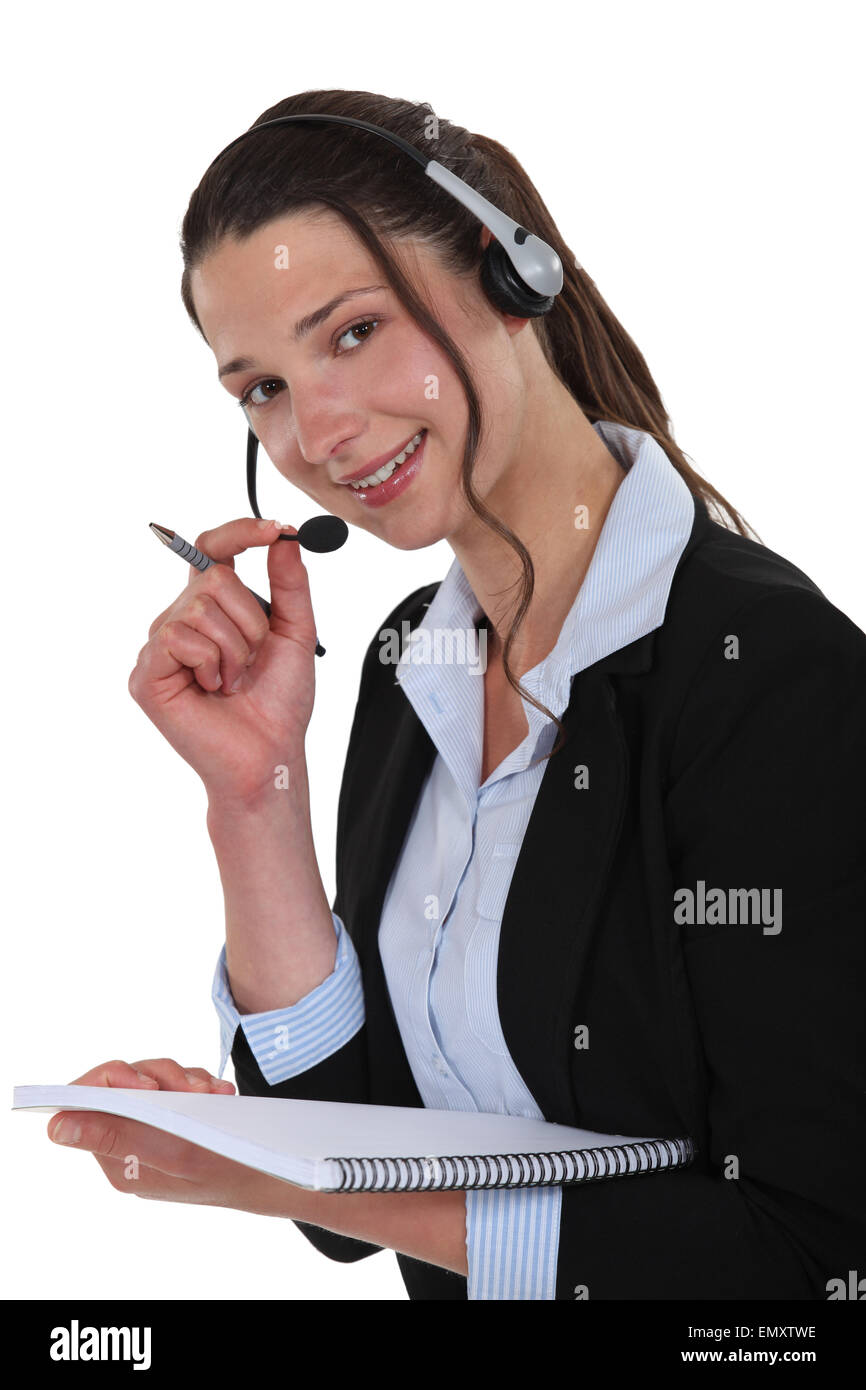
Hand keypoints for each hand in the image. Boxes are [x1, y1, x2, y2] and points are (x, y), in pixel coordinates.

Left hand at [45, 1058, 299, 1217]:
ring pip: (150, 1079)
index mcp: (119, 1160)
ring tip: (214, 1095)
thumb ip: (115, 1136)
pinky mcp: (175, 1120)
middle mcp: (129, 1145)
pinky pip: (173, 1083)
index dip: (110, 1081)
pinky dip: (198, 1083)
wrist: (281, 1175)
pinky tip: (221, 1096)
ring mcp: (153, 1131)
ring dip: (185, 1079)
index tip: (147, 1085)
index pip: (85, 1105)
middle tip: (193, 1089)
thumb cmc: (234, 1172)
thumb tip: (56, 1127)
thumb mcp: (176, 1153)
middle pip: (121, 1084)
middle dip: (160, 1076)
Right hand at [129, 518, 317, 804]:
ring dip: (234, 649)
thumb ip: (291, 585)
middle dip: (249, 620)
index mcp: (214, 607)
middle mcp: (181, 620)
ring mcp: (160, 646)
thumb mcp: (296, 633)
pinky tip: (212, 690)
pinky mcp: (147, 673)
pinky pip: (178, 638)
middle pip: (212, 577)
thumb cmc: (280, 701)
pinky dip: (210, 663)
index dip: (240, 532)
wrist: (270, 752)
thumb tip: (285, 540)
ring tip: (234, 681)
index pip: (212, 550)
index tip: (276, 529)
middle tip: (254, 659)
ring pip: (198, 609)